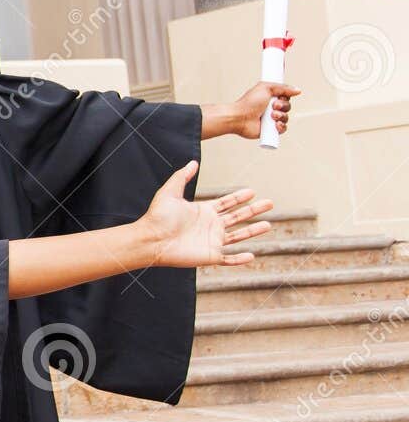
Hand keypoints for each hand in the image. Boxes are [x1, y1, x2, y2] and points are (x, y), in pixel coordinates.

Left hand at [137, 163, 272, 268]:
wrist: (151, 239)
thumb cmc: (157, 217)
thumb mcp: (170, 192)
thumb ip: (183, 176)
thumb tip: (193, 162)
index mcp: (203, 211)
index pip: (227, 203)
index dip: (239, 197)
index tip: (252, 191)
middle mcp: (210, 225)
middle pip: (237, 217)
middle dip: (253, 210)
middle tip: (270, 203)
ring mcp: (211, 241)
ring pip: (238, 236)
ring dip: (253, 231)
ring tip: (268, 224)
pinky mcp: (209, 256)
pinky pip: (228, 259)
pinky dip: (240, 259)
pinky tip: (252, 255)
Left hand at [218, 81, 299, 139]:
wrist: (240, 117)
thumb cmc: (249, 103)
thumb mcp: (266, 88)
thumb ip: (283, 87)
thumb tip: (297, 90)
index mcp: (270, 98)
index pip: (286, 97)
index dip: (285, 97)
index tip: (279, 96)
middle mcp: (271, 108)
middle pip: (288, 107)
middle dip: (283, 106)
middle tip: (273, 106)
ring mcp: (271, 119)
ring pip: (286, 118)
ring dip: (281, 116)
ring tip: (271, 116)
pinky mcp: (270, 130)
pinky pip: (283, 129)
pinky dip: (281, 126)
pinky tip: (275, 124)